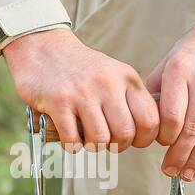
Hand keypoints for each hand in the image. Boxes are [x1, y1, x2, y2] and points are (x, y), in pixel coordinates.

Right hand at [3, 28, 159, 151]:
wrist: (44, 48)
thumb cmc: (81, 68)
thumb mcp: (114, 73)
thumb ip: (130, 98)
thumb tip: (145, 132)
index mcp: (126, 78)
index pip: (150, 120)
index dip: (144, 139)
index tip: (133, 140)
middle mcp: (107, 84)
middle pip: (125, 134)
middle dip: (117, 146)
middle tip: (108, 142)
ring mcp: (82, 93)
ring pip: (101, 140)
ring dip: (94, 147)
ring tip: (88, 139)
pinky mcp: (58, 102)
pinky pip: (72, 139)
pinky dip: (72, 146)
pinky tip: (70, 138)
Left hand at [146, 7, 194, 180]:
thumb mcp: (170, 61)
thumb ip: (157, 91)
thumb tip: (145, 127)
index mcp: (180, 69)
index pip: (172, 115)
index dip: (165, 138)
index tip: (161, 148)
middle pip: (191, 128)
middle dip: (179, 156)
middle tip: (170, 172)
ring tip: (186, 175)